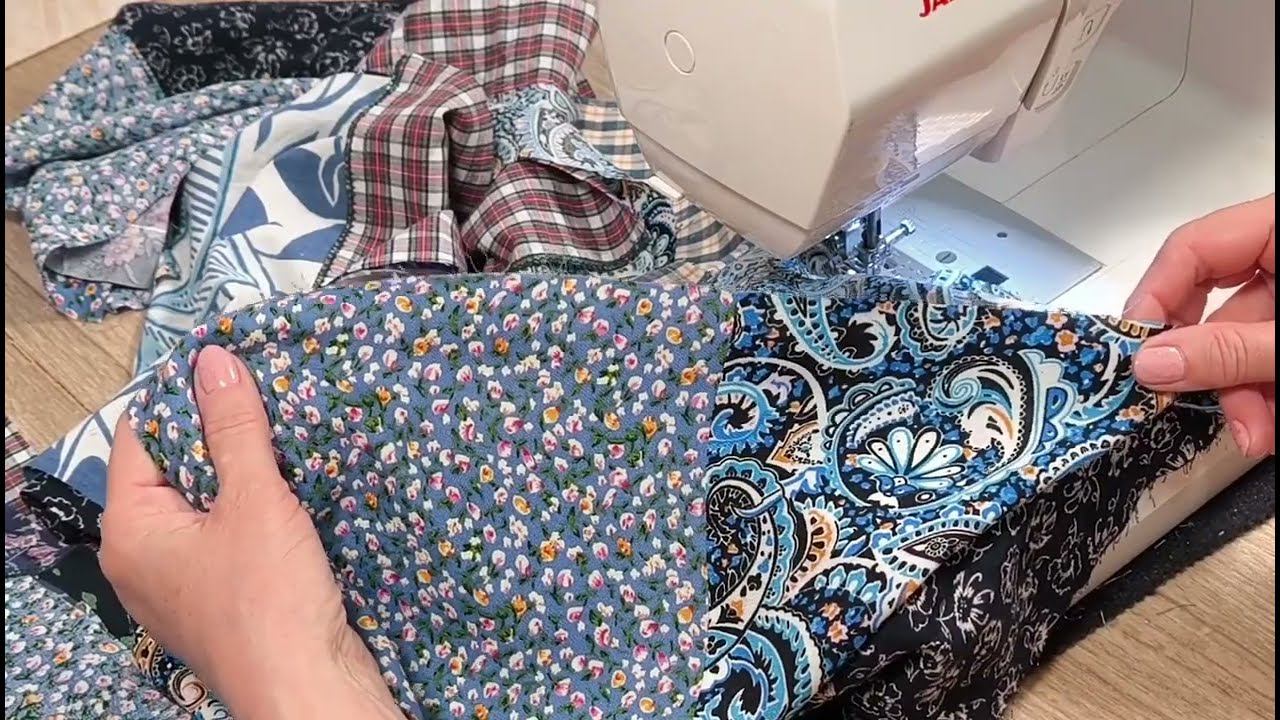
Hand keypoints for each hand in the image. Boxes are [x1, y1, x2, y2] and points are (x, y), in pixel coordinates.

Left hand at [101, 346, 402, 719]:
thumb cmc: (269, 600)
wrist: (309, 687)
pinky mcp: (220, 600)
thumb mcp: (255, 500)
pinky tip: (292, 493)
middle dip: (221, 435)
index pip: (143, 439)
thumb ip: (236, 427)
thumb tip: (214, 359)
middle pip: (174, 471)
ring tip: (285, 440)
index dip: (184, 398)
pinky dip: (255, 512)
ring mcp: (181, 585)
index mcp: (130, 532)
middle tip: (266, 398)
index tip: (229, 368)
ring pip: (206, 505)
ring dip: (244, 475)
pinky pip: (227, 537)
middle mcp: (143, 560)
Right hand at [1125, 195, 1274, 457]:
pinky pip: (1269, 356)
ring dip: (1240, 395)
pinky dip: (1266, 394)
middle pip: (1214, 306)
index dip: (1156, 299)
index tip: (1135, 353)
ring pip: (1244, 343)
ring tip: (1255, 435)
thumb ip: (1230, 351)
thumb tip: (1151, 364)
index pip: (1191, 249)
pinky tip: (1269, 427)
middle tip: (1189, 406)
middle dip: (1208, 368)